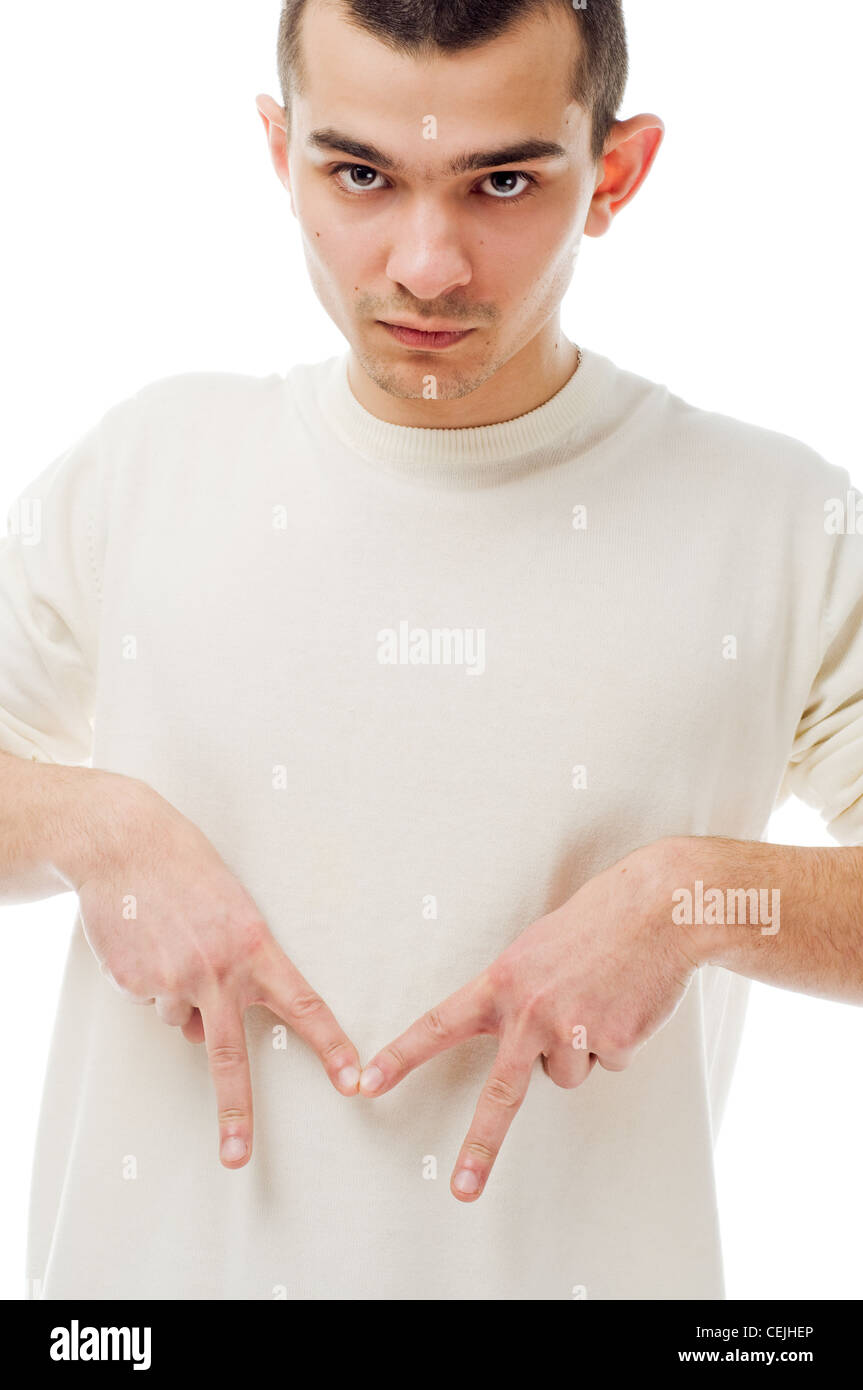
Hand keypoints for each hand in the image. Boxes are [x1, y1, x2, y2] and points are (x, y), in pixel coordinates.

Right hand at [74, 775, 361, 1168]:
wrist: (126, 844)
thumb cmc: (189, 872)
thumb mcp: (233, 911)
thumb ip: (236, 968)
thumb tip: (203, 1032)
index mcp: (255, 948)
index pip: (304, 1004)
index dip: (331, 1046)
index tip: (354, 1081)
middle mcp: (217, 969)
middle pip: (230, 1054)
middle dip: (236, 1111)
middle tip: (238, 1157)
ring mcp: (172, 978)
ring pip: (182, 1020)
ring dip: (180, 997)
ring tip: (173, 943)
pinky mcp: (134, 982)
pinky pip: (150, 1000)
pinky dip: (148, 981)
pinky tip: (145, 943)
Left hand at [358, 839, 699, 1199]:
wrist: (657, 908)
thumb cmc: (597, 920)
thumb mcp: (536, 947)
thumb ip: (517, 992)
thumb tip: (519, 1037)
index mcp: (502, 983)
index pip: (439, 1026)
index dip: (401, 1057)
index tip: (368, 1083)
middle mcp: (529, 1011)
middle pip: (501, 1093)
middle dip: (480, 1146)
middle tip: (461, 1189)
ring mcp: (571, 1030)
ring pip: (567, 1074)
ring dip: (581, 1049)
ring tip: (597, 999)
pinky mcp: (612, 1042)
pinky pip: (608, 1063)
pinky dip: (618, 1041)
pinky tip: (624, 1003)